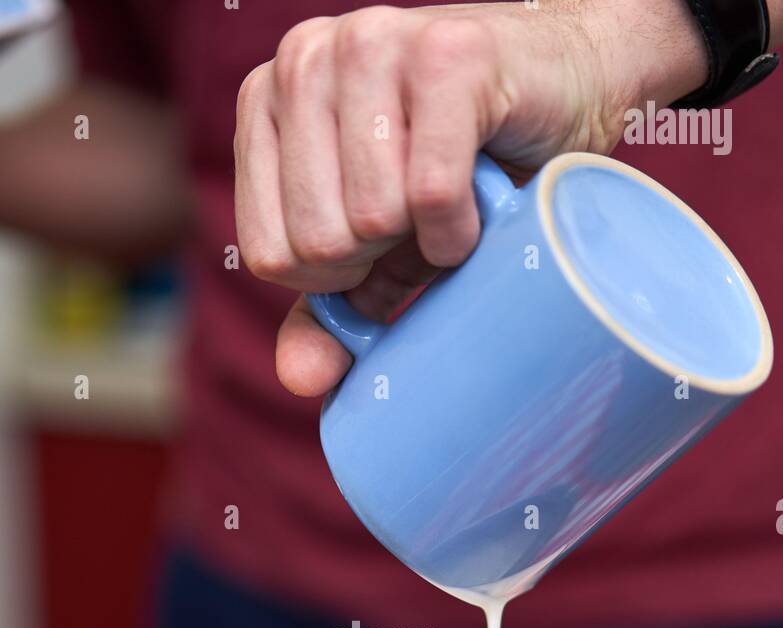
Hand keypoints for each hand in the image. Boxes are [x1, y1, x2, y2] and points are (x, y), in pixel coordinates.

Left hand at [234, 1, 707, 395]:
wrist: (566, 81)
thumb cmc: (461, 162)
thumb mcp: (380, 243)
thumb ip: (330, 305)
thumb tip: (299, 379)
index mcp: (266, 104)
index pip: (268, 253)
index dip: (334, 279)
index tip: (379, 243)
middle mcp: (302, 60)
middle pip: (319, 240)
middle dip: (381, 258)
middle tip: (422, 216)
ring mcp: (370, 43)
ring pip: (371, 217)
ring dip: (427, 237)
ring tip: (452, 196)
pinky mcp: (445, 53)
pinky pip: (432, 193)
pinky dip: (463, 225)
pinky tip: (481, 200)